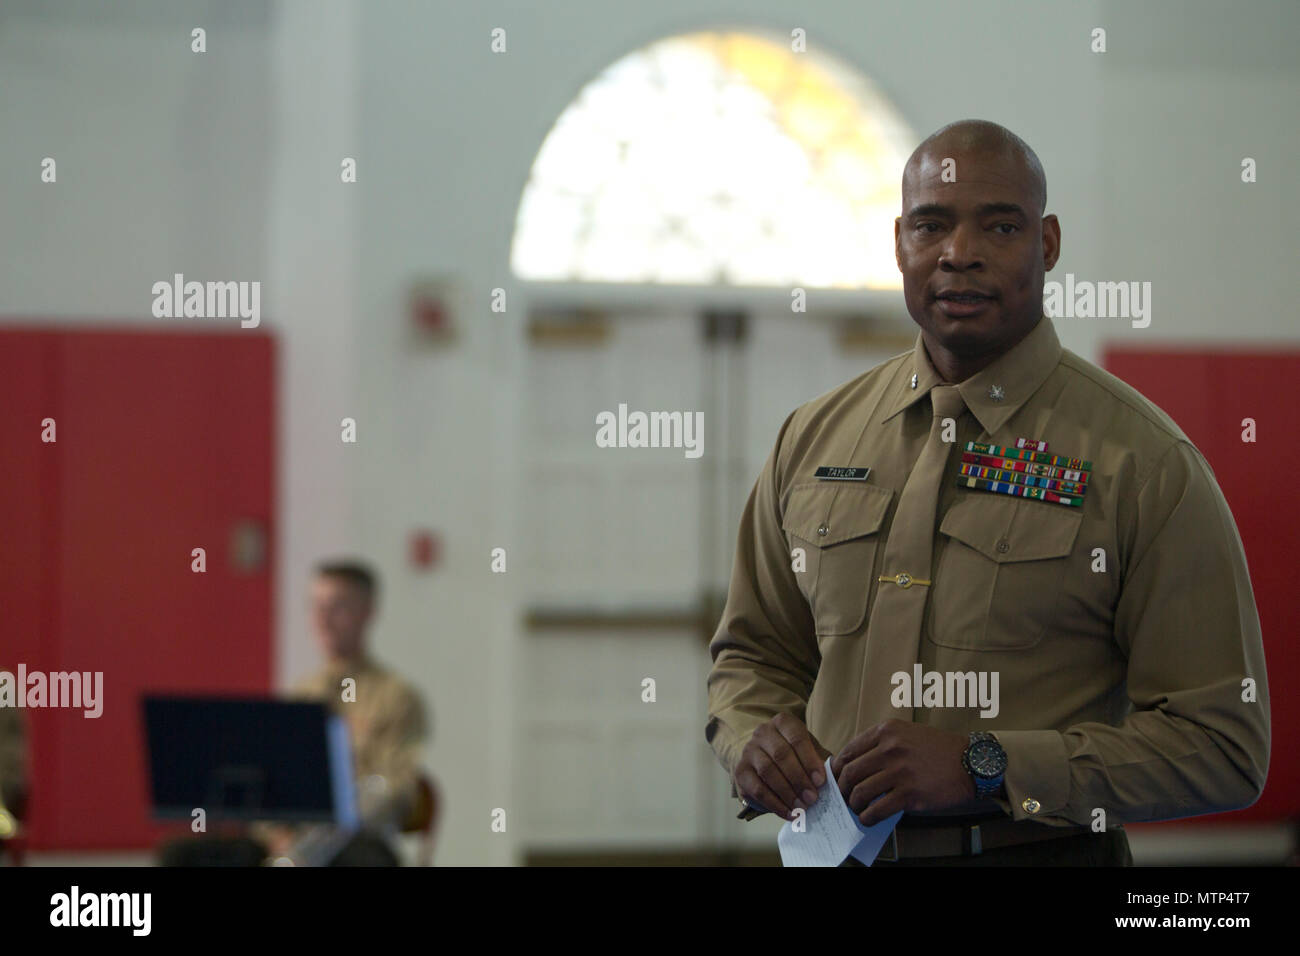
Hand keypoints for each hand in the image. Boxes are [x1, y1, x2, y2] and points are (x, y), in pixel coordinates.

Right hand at [735, 713, 832, 820]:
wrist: (761, 759)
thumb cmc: (793, 755)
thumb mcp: (807, 751)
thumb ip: (819, 760)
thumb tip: (834, 776)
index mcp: (782, 722)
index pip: (796, 737)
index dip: (809, 760)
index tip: (821, 781)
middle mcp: (762, 732)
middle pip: (781, 755)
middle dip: (799, 779)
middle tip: (812, 798)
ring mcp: (749, 751)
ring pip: (767, 771)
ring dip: (787, 792)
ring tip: (802, 807)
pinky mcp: (740, 771)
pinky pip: (757, 789)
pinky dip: (774, 804)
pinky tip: (788, 813)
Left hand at [831, 720, 975, 825]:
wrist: (971, 762)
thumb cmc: (938, 749)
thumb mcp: (907, 733)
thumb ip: (881, 744)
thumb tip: (854, 764)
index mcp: (886, 731)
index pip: (849, 751)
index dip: (837, 769)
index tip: (836, 778)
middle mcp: (890, 748)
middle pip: (850, 772)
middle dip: (842, 789)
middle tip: (844, 798)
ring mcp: (899, 771)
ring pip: (860, 792)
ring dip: (854, 805)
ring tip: (857, 809)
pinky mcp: (910, 794)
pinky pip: (877, 809)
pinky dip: (868, 817)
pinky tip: (868, 819)